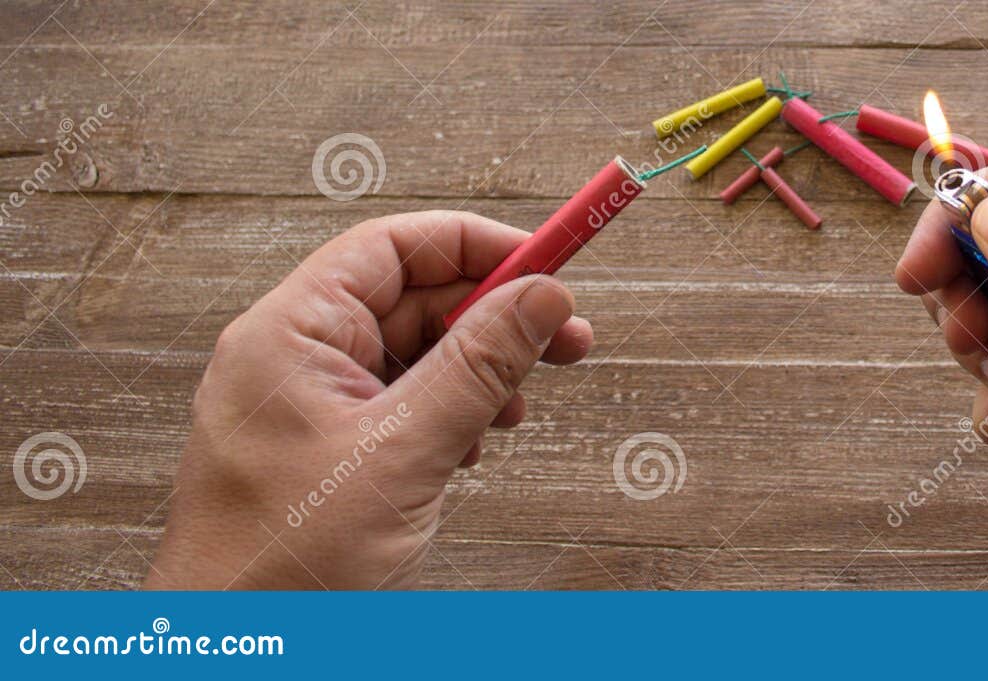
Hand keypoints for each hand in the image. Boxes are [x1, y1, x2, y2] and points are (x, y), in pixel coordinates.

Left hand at [147, 211, 591, 588]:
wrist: (239, 656)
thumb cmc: (283, 565)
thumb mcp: (401, 454)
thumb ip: (477, 368)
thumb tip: (541, 297)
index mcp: (288, 335)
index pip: (392, 248)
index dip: (475, 246)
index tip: (548, 264)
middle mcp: (294, 359)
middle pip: (412, 299)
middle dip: (493, 316)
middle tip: (567, 339)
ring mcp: (310, 407)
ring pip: (415, 354)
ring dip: (478, 373)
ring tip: (515, 411)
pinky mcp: (329, 451)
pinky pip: (402, 404)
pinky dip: (451, 416)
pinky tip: (473, 447)